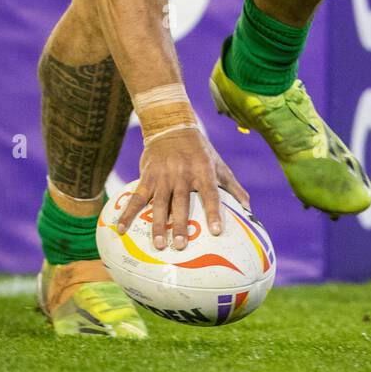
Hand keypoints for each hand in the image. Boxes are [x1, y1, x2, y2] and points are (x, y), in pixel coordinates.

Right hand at [115, 127, 249, 251]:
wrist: (170, 126)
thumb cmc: (199, 150)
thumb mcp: (218, 164)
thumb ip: (232, 186)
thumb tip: (249, 209)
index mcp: (202, 170)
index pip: (210, 194)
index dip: (214, 212)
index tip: (217, 231)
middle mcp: (182, 173)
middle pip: (181, 202)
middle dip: (180, 224)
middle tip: (180, 246)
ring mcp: (163, 175)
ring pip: (159, 203)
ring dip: (157, 225)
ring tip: (158, 245)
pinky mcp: (147, 175)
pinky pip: (137, 196)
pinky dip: (128, 213)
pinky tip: (121, 228)